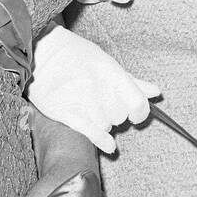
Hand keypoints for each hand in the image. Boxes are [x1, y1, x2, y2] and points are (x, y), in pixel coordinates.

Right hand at [27, 24, 160, 153]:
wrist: (41, 52)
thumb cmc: (76, 55)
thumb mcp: (107, 62)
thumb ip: (132, 81)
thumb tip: (155, 92)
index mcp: (112, 74)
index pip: (138, 104)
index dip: (140, 112)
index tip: (136, 114)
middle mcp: (100, 89)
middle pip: (121, 117)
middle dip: (116, 113)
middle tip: (103, 103)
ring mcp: (83, 102)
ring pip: (106, 126)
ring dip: (102, 122)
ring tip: (90, 108)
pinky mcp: (66, 113)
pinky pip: (90, 133)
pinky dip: (101, 140)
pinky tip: (108, 144)